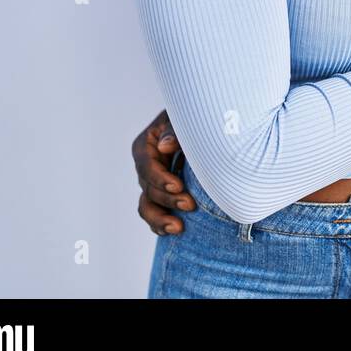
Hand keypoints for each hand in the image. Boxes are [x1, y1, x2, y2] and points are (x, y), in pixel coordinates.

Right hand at [131, 109, 194, 234]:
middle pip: (148, 188)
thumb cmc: (193, 119)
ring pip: (147, 205)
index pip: (147, 166)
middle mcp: (146, 165)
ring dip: (160, 218)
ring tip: (178, 228)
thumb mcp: (184, 120)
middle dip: (168, 199)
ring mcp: (152, 181)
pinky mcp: (161, 193)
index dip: (160, 178)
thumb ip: (175, 132)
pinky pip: (154, 212)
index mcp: (146, 145)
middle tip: (190, 205)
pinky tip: (172, 231)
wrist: (203, 127)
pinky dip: (160, 223)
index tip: (178, 186)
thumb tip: (164, 146)